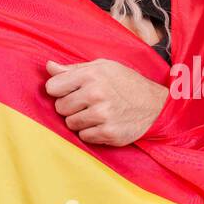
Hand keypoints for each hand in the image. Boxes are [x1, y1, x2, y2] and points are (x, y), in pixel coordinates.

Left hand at [44, 58, 169, 146]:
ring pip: (70, 123)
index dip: (59, 90)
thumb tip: (48, 67)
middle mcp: (95, 94)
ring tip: (96, 113)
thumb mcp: (103, 68)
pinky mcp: (108, 133)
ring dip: (80, 121)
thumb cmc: (126, 83)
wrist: (155, 105)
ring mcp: (102, 115)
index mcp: (91, 74)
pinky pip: (83, 137)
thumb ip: (73, 69)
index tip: (70, 91)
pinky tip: (103, 124)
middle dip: (70, 107)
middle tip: (87, 104)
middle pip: (60, 107)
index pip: (52, 87)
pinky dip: (91, 132)